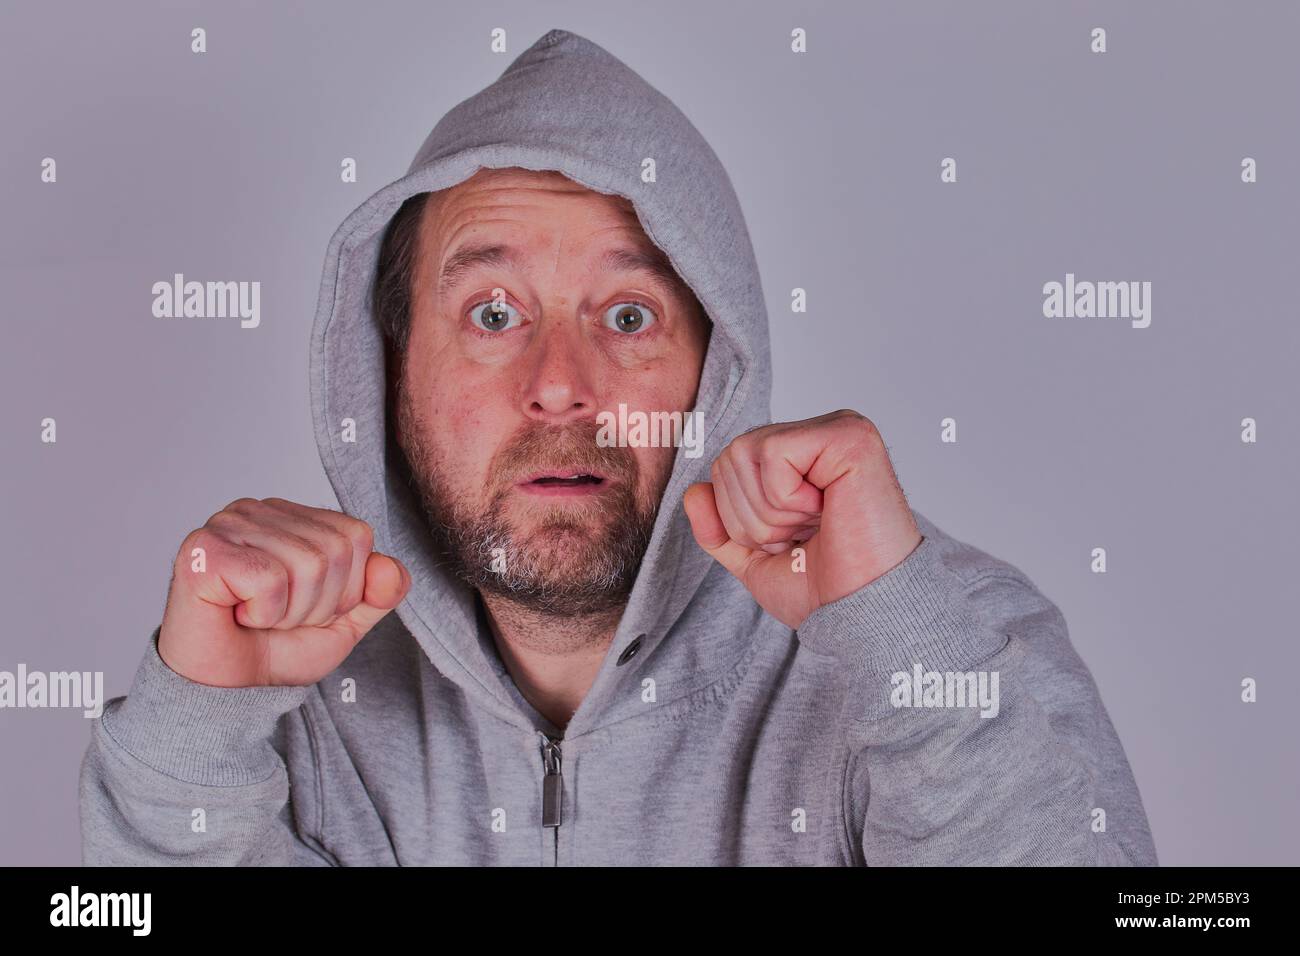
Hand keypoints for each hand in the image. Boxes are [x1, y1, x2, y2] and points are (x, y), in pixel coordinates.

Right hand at [157, 497, 409, 686]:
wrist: (226, 691)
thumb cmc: (275, 648)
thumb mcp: (345, 623)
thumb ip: (379, 593)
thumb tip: (390, 568)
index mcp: (293, 517)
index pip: (356, 535)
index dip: (345, 588)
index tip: (305, 607)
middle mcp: (259, 510)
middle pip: (335, 550)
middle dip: (318, 604)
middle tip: (279, 618)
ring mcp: (227, 524)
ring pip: (307, 565)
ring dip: (290, 612)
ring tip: (258, 618)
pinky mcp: (204, 550)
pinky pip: (270, 580)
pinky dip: (263, 613)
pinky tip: (238, 615)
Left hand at [683, 409, 921, 629]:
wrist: (862, 616)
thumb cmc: (824, 589)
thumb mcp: (755, 559)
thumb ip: (720, 528)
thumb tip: (693, 493)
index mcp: (802, 459)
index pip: (726, 467)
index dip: (740, 518)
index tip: (791, 541)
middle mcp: (820, 435)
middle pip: (729, 457)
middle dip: (753, 516)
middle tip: (804, 536)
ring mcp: (837, 429)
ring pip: (745, 453)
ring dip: (772, 512)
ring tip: (817, 526)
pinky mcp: (849, 435)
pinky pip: (773, 452)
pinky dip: (788, 499)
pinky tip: (827, 511)